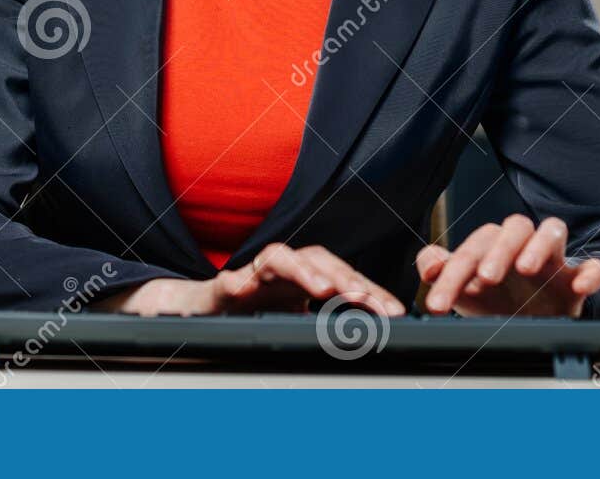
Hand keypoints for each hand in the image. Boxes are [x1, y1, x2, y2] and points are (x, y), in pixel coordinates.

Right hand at [102, 243, 405, 316]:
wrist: (206, 310)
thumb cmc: (255, 312)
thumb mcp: (299, 321)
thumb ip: (330, 326)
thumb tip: (371, 341)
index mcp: (307, 277)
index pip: (344, 275)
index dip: (370, 291)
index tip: (394, 312)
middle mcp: (284, 270)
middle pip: (318, 259)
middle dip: (345, 278)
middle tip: (367, 299)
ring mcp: (255, 274)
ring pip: (279, 258)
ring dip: (302, 271)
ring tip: (323, 289)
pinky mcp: (224, 286)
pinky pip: (230, 280)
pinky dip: (236, 283)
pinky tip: (242, 289)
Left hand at [416, 214, 599, 317]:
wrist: (536, 322)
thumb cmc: (496, 300)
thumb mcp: (465, 290)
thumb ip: (443, 272)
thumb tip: (429, 265)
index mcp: (492, 246)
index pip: (473, 246)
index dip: (452, 272)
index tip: (436, 304)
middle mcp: (522, 247)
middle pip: (515, 227)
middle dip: (498, 251)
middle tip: (486, 278)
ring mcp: (552, 260)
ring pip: (552, 231)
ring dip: (539, 246)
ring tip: (527, 268)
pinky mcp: (578, 279)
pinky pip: (592, 267)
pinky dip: (589, 273)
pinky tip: (580, 287)